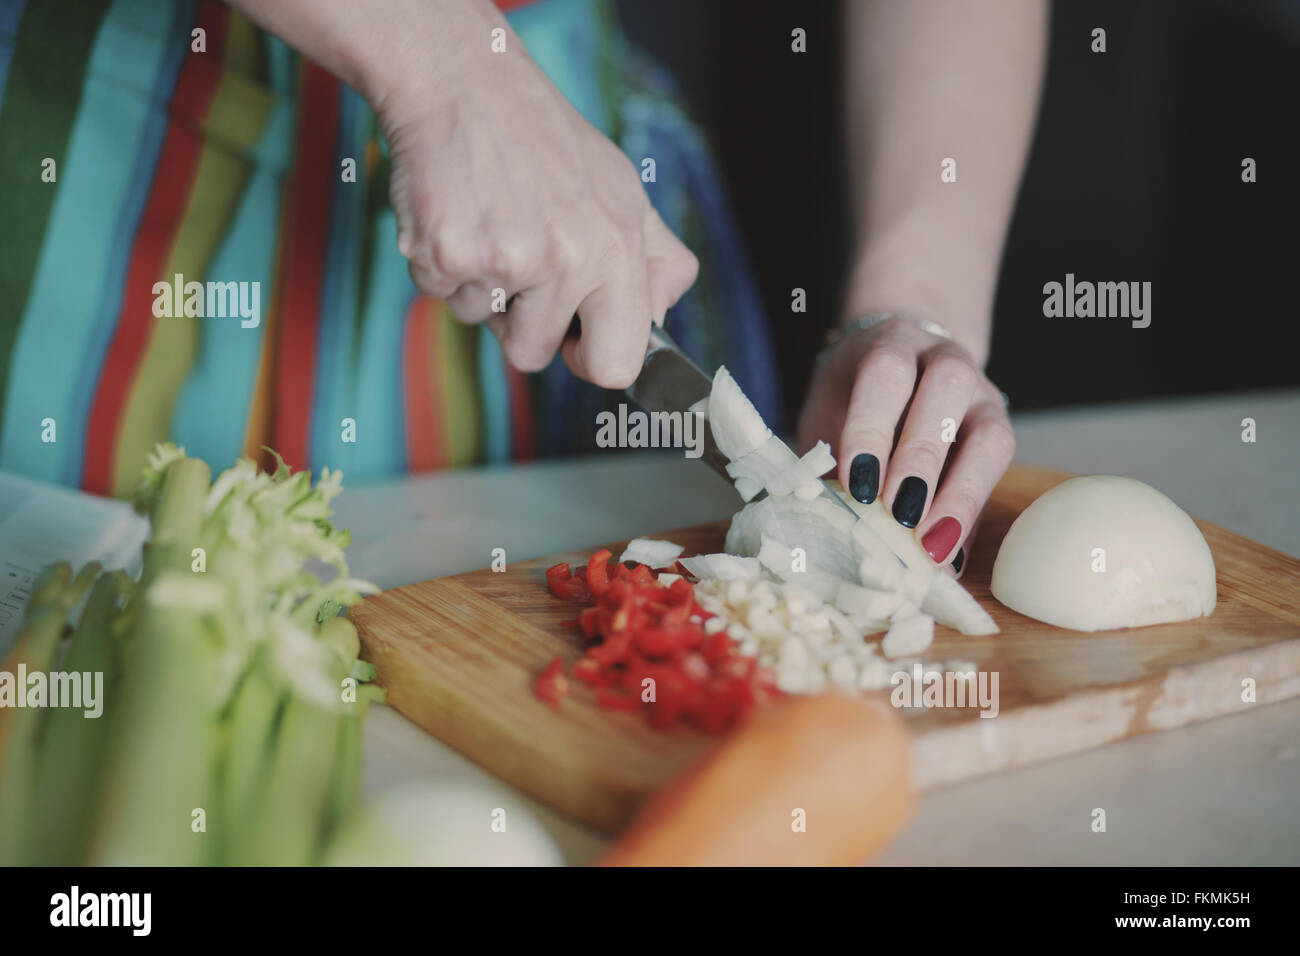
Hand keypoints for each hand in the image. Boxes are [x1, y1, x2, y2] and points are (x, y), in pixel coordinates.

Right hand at [372, 1, 697, 387]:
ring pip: (480, 324)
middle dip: (520, 324)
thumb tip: (660, 321)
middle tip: (519, 261)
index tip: (575, 338)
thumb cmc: (545, 141)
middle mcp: (565, 260)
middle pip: (532, 355)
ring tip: (489, 223)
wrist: (466, 83)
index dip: (591, 359)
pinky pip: (439, 296)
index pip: (617, 363)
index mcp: (616, 250)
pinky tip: (458, 215)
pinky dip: (440, 264)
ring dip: (479, 287)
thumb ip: (656, 261)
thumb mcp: (624, 190)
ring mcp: (504, 260)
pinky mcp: (446, 254)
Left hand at [796, 316, 1014, 571]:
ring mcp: (982, 393)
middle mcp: (945, 359)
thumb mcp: (828, 416)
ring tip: (932, 541)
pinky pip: (1001, 473)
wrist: (901, 365)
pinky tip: (949, 553)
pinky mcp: (1000, 429)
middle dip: (921, 458)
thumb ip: (828, 461)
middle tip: (899, 514)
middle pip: (946, 390)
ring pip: (989, 433)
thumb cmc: (851, 399)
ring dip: (960, 492)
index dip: (871, 429)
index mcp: (890, 344)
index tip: (858, 485)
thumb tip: (831, 530)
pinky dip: (971, 515)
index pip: (885, 374)